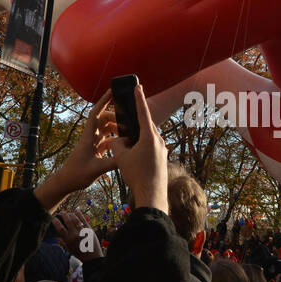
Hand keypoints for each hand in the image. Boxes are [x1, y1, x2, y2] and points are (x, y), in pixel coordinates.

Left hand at [34, 92, 118, 210]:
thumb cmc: (77, 174)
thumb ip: (113, 162)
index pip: (96, 114)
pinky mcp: (94, 150)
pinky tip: (123, 143)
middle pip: (104, 119)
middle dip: (116, 116)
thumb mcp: (97, 169)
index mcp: (88, 137)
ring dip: (116, 128)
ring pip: (106, 129)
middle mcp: (90, 137)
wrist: (66, 182)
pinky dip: (115, 140)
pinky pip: (107, 140)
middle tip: (128, 118)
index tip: (112, 91)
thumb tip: (128, 156)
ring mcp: (92, 143)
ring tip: (129, 130)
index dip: (103, 101)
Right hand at [53, 210, 102, 261]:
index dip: (56, 222)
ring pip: (75, 219)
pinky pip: (83, 219)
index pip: (60, 229)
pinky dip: (79, 214)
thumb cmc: (79, 253)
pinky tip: (76, 210)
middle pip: (67, 221)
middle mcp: (75, 235)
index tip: (54, 218)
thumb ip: (62, 242)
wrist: (92, 257)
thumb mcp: (68, 249)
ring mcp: (82, 231)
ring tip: (68, 212)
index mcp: (68, 240)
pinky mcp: (89, 229)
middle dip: (63, 215)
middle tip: (61, 212)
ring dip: (70, 214)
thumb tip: (57, 235)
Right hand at [110, 84, 167, 213]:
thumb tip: (119, 140)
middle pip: (146, 125)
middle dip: (136, 121)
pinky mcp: (163, 158)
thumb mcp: (121, 157)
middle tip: (129, 112)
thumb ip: (117, 143)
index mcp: (149, 136)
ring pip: (148, 137)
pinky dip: (142, 146)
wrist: (152, 195)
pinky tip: (135, 153)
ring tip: (127, 139)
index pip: (143, 113)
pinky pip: (151, 146)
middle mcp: (159, 140)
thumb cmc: (136, 175)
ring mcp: (163, 150)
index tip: (138, 86)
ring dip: (138, 136)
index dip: (139, 99)